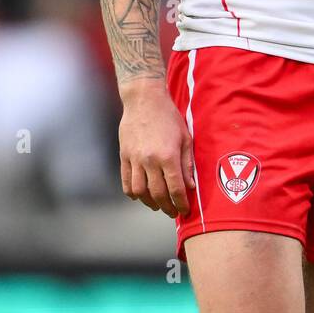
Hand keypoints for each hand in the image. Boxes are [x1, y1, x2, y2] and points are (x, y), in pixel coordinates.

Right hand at [118, 81, 194, 218]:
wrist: (144, 100)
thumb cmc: (169, 117)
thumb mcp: (185, 138)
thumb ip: (187, 164)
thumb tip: (190, 186)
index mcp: (168, 156)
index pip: (175, 189)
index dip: (181, 203)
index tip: (184, 210)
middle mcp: (150, 160)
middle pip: (158, 194)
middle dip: (167, 207)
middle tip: (173, 212)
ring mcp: (134, 159)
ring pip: (140, 192)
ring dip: (149, 203)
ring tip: (158, 205)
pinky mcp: (124, 156)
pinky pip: (126, 182)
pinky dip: (133, 193)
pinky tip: (141, 195)